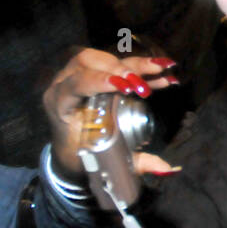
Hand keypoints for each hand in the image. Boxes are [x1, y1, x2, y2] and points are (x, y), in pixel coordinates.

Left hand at [42, 49, 178, 179]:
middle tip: (141, 82)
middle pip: (89, 62)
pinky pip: (119, 65)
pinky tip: (165, 72)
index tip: (125, 86)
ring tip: (162, 68)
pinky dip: (142, 68)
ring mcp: (79, 75)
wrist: (70, 152)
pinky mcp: (96, 74)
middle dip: (118, 69)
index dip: (99, 81)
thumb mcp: (102, 162)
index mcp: (59, 104)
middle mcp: (65, 83)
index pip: (75, 84)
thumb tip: (167, 168)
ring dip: (134, 63)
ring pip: (105, 59)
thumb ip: (134, 164)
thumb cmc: (80, 157)